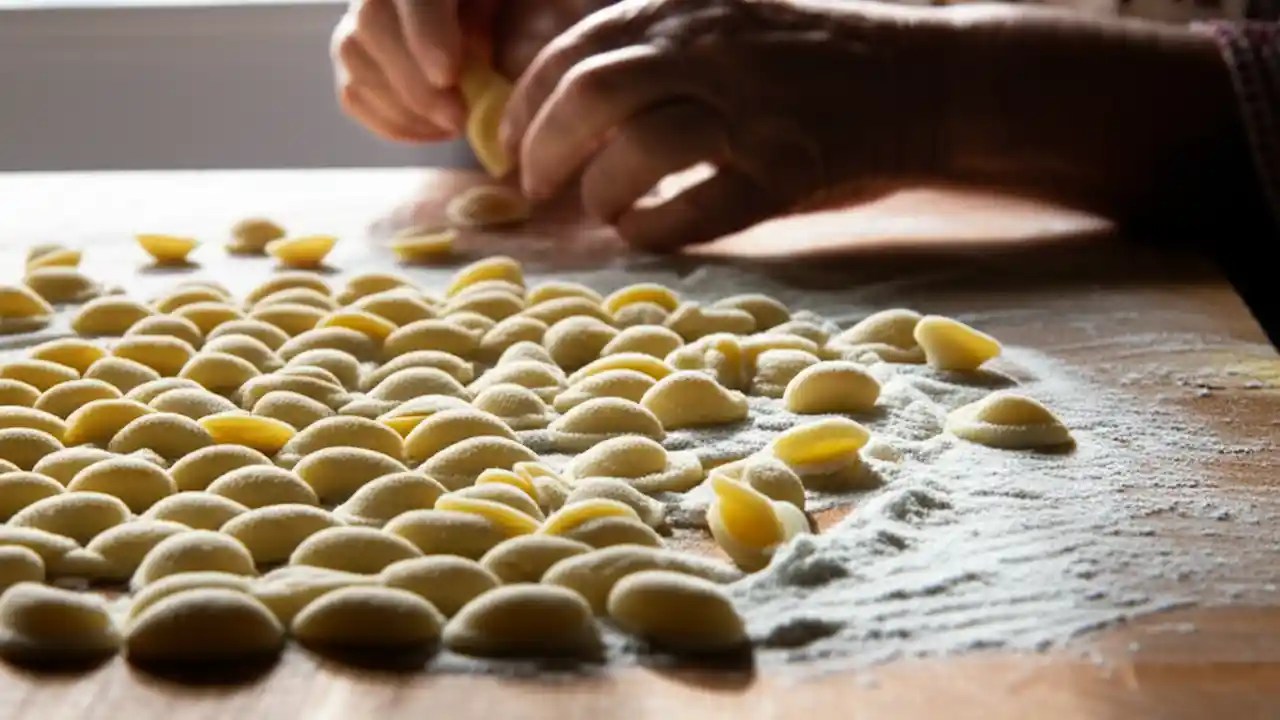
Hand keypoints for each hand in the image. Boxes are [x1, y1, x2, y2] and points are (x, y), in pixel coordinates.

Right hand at [331, 0, 613, 142]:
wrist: (508, 20)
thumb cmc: (538, 11)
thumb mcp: (544, 7)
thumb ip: (536, 27)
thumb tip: (519, 61)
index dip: (425, 32)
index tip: (448, 75)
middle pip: (370, 23)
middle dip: (413, 81)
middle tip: (458, 119)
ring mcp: (366, 17)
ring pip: (355, 56)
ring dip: (403, 104)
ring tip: (454, 123)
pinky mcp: (361, 55)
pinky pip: (354, 91)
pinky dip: (392, 120)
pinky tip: (435, 129)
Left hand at [503, 0, 953, 249]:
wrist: (915, 80)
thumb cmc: (805, 58)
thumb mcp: (721, 19)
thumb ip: (649, 46)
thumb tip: (560, 108)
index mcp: (685, 6)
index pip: (574, 52)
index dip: (528, 107)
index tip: (511, 146)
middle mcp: (711, 47)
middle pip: (591, 95)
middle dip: (544, 151)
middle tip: (535, 188)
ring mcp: (751, 108)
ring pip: (639, 150)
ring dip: (601, 193)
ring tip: (602, 211)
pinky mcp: (785, 168)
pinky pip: (696, 209)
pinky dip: (656, 229)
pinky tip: (646, 232)